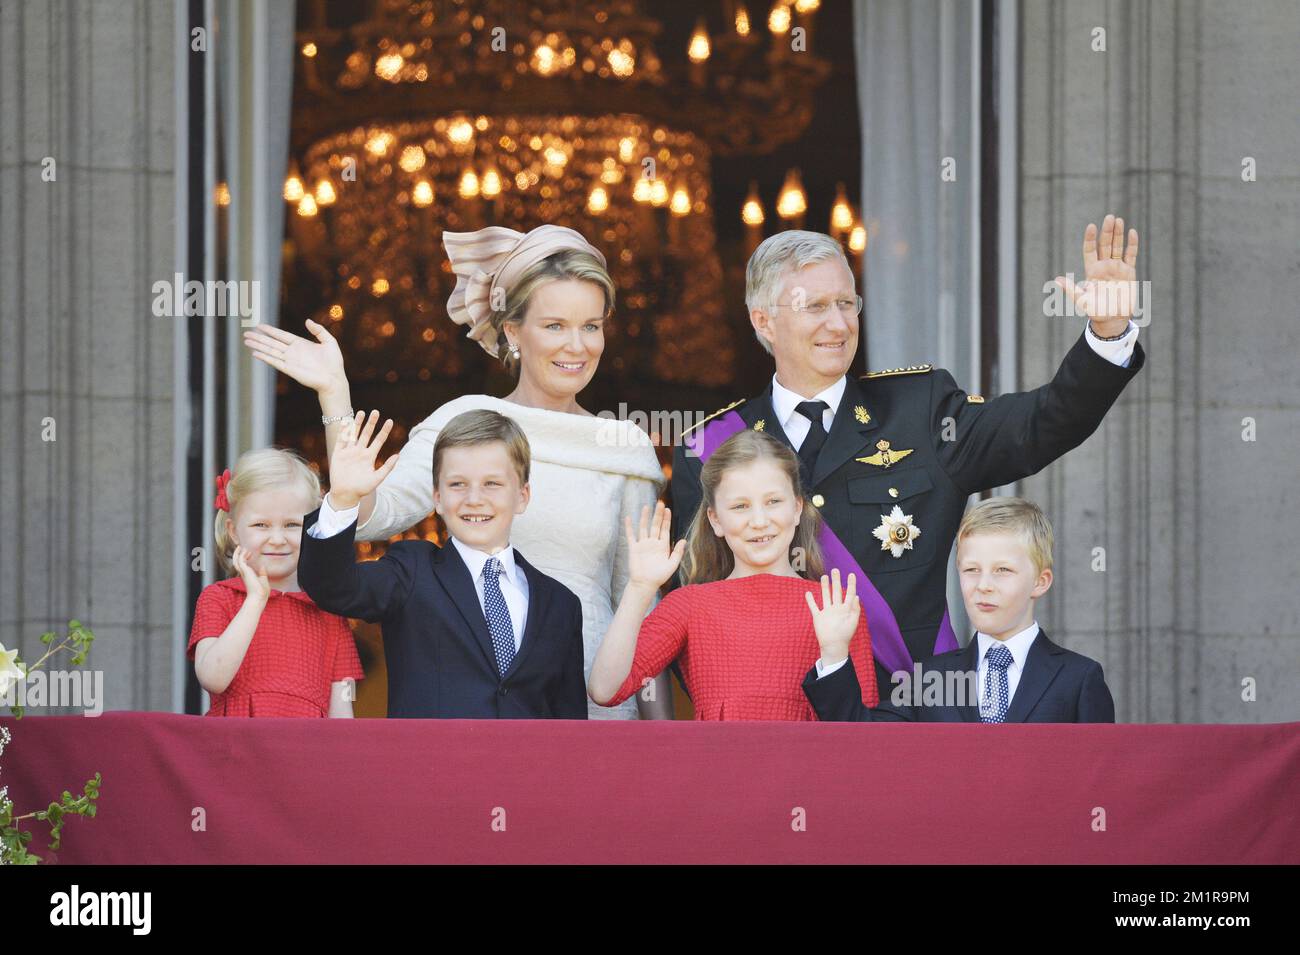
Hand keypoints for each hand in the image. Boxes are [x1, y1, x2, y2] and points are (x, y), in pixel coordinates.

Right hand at [232, 546, 269, 603]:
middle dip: (237, 555)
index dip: (244, 558)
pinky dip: (242, 555)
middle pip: (236, 562)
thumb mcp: (263, 580)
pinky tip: (246, 551)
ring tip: (241, 547)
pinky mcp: (245, 571)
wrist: (259, 596)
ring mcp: (243, 573)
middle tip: (240, 548)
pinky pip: (240, 561)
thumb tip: (263, 566)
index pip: (243, 566)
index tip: (249, 553)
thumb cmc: (261, 591)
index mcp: (247, 576)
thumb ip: (262, 573)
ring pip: (236, 561)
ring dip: (237, 554)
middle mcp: (244, 574)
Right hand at [243, 319, 347, 396]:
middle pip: (272, 342)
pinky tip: (255, 353)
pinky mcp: (290, 370)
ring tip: (246, 341)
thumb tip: (307, 320)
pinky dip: (265, 357)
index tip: (259, 325)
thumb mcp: (329, 341)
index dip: (270, 330)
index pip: (281, 335)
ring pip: (270, 351)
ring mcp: (290, 360)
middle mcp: (293, 351)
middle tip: (246, 333)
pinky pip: (274, 362)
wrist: (334, 379)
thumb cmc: (334, 362)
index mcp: (300, 343)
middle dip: (259, 337)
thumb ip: (318, 330)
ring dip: (258, 346)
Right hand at [328, 410, 399, 508]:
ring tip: (362, 412)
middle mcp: (360, 452)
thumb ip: (387, 467)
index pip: (379, 441)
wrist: (345, 494)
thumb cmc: (362, 489)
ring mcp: (349, 452)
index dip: (384, 431)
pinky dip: (343, 431)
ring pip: (354, 434)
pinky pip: (341, 440)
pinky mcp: (338, 454)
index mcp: (370, 457)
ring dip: (357, 424)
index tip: (390, 421)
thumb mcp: (377, 478)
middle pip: (367, 434)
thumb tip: (398, 455)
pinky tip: (345, 421)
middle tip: (376, 411)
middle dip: (371, 423)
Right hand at [625, 502, 685, 591]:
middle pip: (655, 525)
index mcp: (663, 546)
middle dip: (658, 515)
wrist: (645, 584)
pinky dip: (629, 527)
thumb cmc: (659, 576)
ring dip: (645, 517)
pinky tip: (629, 518)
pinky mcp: (633, 548)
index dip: (666, 519)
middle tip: (660, 503)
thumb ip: (678, 552)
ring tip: (647, 506)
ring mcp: (643, 544)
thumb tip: (684, 540)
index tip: (668, 509)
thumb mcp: (672, 564)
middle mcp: (653, 543)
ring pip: (644, 528)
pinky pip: (631, 536)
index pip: (665, 529)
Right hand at [804, 569, 859, 662]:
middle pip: (836, 591)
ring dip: (824, 587)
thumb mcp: (853, 621)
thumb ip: (854, 608)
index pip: (849, 593)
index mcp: (846, 609)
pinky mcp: (818, 617)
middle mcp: (836, 608)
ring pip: (825, 596)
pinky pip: (814, 607)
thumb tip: (857, 596)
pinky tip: (808, 593)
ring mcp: (827, 612)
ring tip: (824, 577)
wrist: (833, 646)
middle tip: (835, 570)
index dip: (851, 584)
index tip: (851, 574)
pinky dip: (810, 600)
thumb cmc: (845, 635)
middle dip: (836, 581)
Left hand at [1054, 213, 1138, 337]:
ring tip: (1118, 220)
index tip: (1091, 226)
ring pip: (1117, 247)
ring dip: (1118, 234)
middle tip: (1109, 217)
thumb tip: (1057, 280)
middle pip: (1105, 245)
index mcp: (1092, 271)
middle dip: (1107, 231)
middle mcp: (1104, 266)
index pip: (1090, 250)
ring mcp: (1117, 267)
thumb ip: (1071, 289)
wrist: (1113, 319)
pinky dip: (1132, 244)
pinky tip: (1132, 232)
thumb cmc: (1095, 311)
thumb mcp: (1082, 300)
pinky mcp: (1129, 272)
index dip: (1090, 238)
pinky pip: (1131, 255)